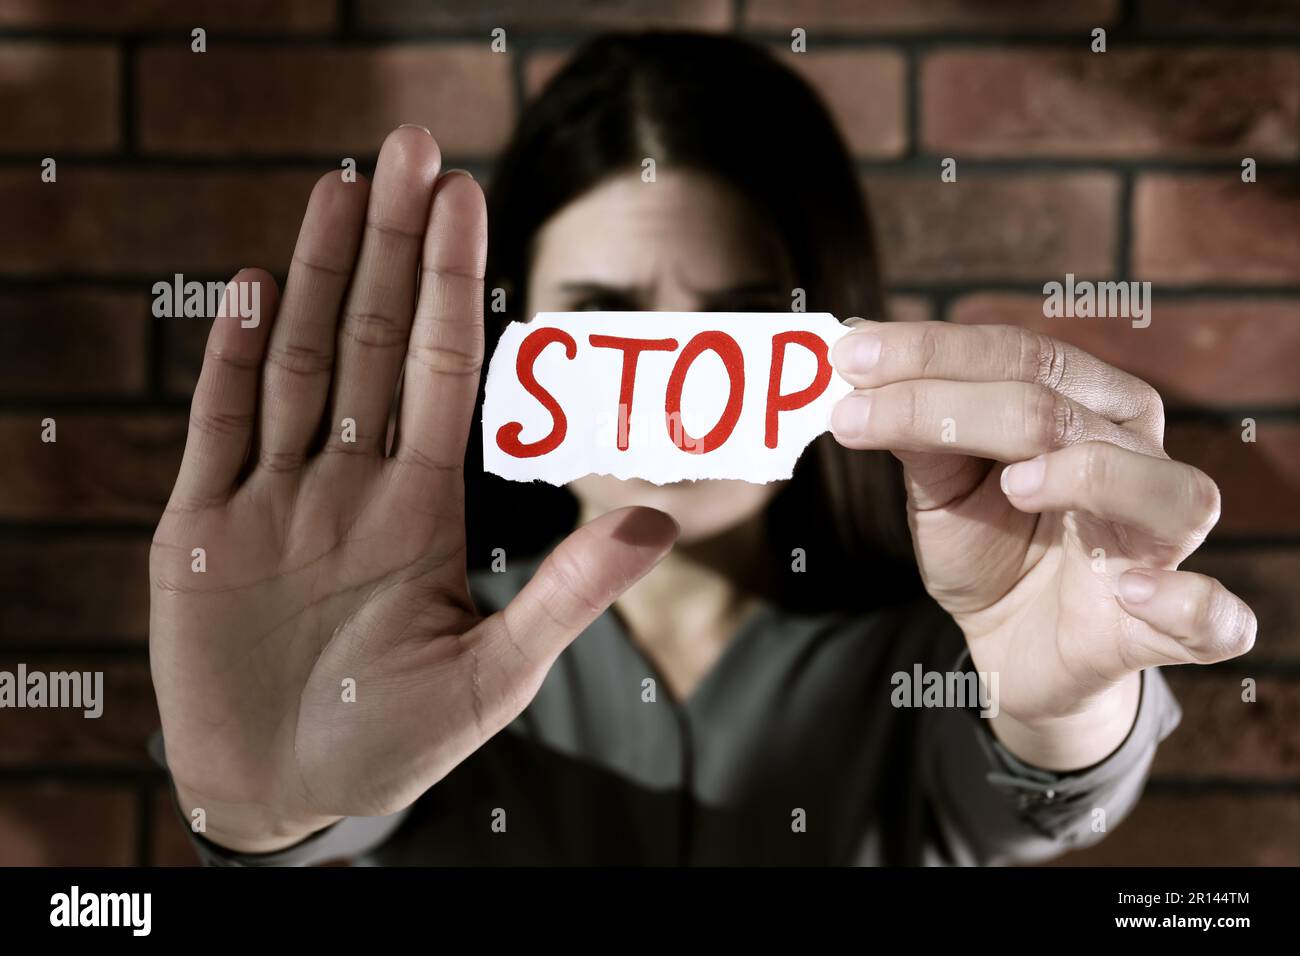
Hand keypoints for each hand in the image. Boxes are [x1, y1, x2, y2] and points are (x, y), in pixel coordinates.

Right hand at [149, 127, 676, 852]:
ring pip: (300, 363)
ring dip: (318, 274)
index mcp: (421, 510)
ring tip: (338, 186)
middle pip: (374, 342)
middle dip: (392, 247)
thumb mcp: (492, 675)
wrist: (282, 793)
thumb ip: (565, 596)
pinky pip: (219, 427)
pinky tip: (255, 287)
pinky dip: (233, 359)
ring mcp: (275, 499)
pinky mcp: (200, 529)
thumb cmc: (390, 745)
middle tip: (408, 146)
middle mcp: (352, 486)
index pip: (442, 372)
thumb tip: (657, 522)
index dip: (453, 285)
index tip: (467, 199)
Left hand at [829, 320, 1256, 768]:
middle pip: (1059, 411)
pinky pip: (1215, 617)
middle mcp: (1137, 457)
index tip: (848, 356)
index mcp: (1089, 407)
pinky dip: (1189, 602)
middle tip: (855, 411)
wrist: (1012, 648)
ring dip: (1091, 476)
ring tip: (1015, 482)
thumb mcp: (940, 488)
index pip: (1019, 356)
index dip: (931, 351)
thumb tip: (857, 355)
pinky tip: (1132, 590)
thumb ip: (918, 432)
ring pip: (1163, 490)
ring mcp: (1161, 543)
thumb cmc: (989, 548)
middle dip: (948, 403)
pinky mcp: (1168, 627)